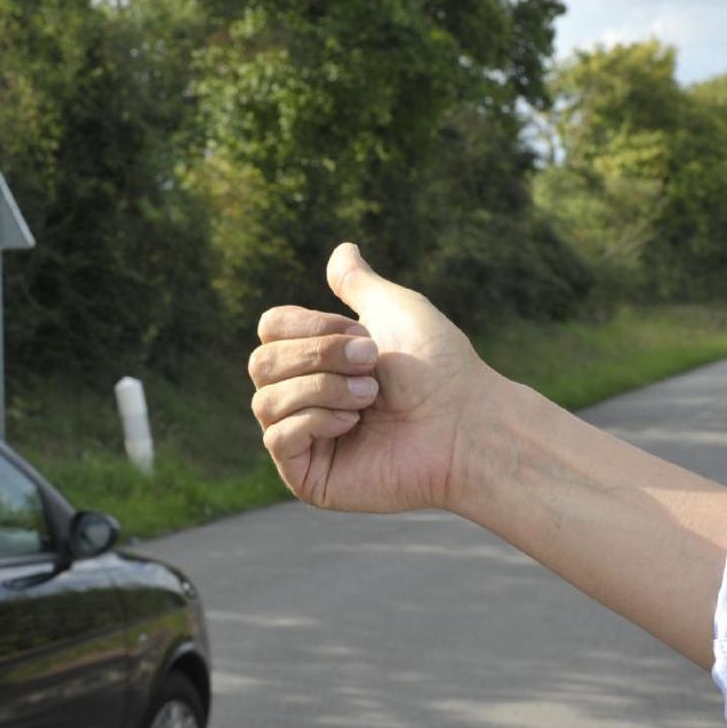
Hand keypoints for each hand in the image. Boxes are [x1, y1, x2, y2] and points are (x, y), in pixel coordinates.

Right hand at [248, 243, 496, 512]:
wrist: (465, 424)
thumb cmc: (440, 368)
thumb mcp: (395, 309)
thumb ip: (360, 284)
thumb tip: (343, 250)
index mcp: (319, 360)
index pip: (270, 329)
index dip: (310, 325)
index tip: (365, 336)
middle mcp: (304, 398)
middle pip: (260, 363)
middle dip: (317, 356)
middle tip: (372, 364)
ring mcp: (304, 440)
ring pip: (264, 401)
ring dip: (322, 388)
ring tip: (370, 398)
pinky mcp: (308, 477)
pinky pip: (276, 439)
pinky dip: (313, 421)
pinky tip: (353, 424)